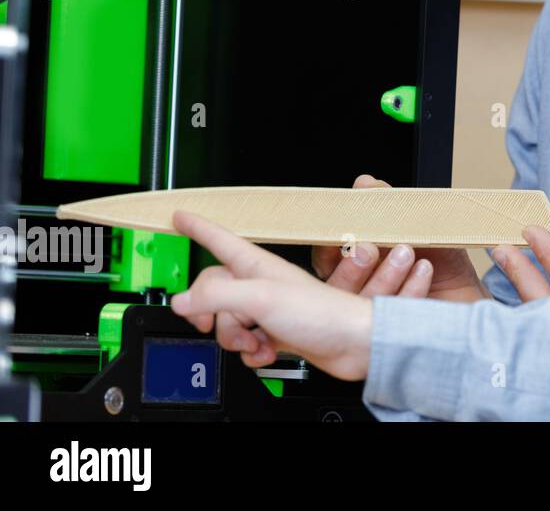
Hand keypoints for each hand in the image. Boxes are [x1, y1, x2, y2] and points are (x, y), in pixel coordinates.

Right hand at [171, 211, 377, 380]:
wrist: (352, 344)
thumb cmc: (322, 313)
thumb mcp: (262, 298)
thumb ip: (218, 296)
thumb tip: (182, 300)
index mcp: (257, 266)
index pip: (219, 239)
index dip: (198, 228)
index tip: (179, 217)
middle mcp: (261, 283)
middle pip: (213, 291)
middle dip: (211, 313)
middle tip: (213, 324)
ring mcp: (268, 309)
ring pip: (227, 321)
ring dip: (235, 338)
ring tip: (256, 340)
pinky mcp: (276, 332)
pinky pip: (245, 342)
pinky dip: (251, 352)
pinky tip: (266, 352)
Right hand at [310, 174, 489, 301]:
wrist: (469, 295)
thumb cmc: (439, 262)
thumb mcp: (417, 225)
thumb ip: (387, 205)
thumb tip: (364, 183)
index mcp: (352, 266)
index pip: (326, 259)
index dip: (330, 248)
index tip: (345, 234)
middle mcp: (354, 295)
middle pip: (336, 286)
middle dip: (351, 264)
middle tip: (369, 247)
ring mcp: (370, 319)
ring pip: (361, 303)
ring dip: (383, 276)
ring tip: (406, 253)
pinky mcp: (390, 336)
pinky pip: (391, 318)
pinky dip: (409, 290)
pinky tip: (425, 271)